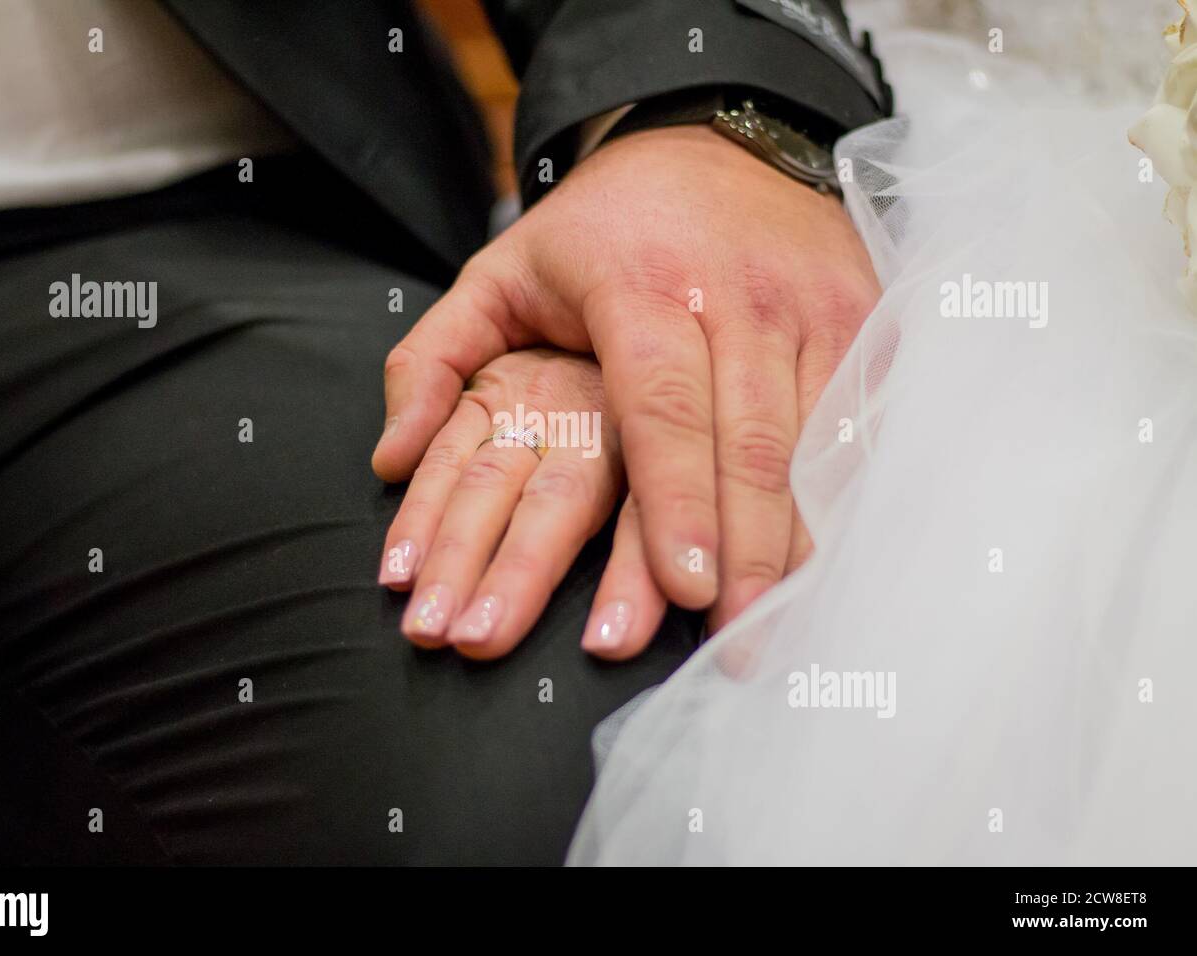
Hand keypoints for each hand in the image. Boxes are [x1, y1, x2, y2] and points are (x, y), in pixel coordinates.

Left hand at [374, 124, 879, 629]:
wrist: (716, 139)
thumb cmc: (602, 226)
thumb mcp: (500, 271)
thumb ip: (432, 358)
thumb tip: (386, 459)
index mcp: (638, 287)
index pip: (661, 409)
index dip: (679, 501)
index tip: (686, 587)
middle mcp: (733, 297)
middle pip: (748, 439)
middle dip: (748, 547)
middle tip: (739, 639)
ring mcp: (808, 304)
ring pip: (811, 438)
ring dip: (799, 538)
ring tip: (777, 619)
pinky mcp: (860, 314)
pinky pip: (857, 417)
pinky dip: (842, 493)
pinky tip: (826, 556)